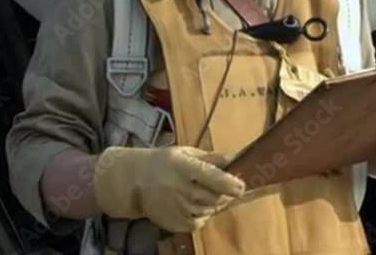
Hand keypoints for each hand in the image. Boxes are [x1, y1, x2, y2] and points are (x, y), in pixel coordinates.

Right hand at [93, 145, 244, 232]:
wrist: (134, 182)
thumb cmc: (164, 163)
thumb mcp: (185, 153)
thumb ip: (210, 158)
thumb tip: (234, 158)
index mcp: (185, 168)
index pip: (214, 178)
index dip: (231, 184)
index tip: (241, 186)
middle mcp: (182, 189)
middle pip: (216, 197)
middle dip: (225, 194)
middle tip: (225, 188)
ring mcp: (178, 208)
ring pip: (210, 210)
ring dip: (215, 204)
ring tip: (205, 193)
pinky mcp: (175, 223)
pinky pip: (200, 223)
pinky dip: (203, 215)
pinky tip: (195, 205)